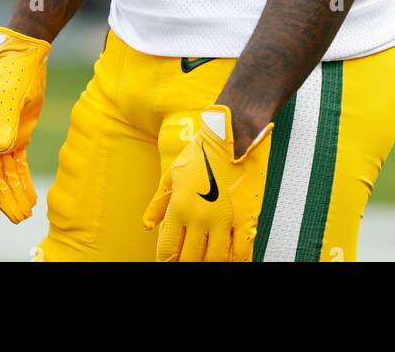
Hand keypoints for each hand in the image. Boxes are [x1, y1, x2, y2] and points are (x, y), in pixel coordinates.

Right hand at [0, 25, 50, 222]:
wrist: (26, 59)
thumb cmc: (14, 74)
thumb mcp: (10, 96)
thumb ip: (6, 122)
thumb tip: (2, 149)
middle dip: (4, 198)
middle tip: (16, 218)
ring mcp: (4, 139)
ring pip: (6, 174)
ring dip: (14, 194)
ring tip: (24, 215)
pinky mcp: (18, 137)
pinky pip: (18, 165)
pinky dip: (23, 181)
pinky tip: (30, 197)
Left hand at [143, 105, 272, 261]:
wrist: (235, 130)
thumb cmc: (204, 148)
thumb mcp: (174, 171)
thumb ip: (159, 202)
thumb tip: (148, 225)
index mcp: (180, 205)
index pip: (168, 249)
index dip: (166, 261)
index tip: (169, 261)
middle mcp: (200, 215)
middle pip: (190, 259)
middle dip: (186, 263)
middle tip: (187, 260)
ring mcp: (225, 218)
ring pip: (215, 259)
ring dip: (209, 262)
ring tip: (206, 258)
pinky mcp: (246, 216)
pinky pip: (241, 251)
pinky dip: (234, 259)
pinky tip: (229, 256)